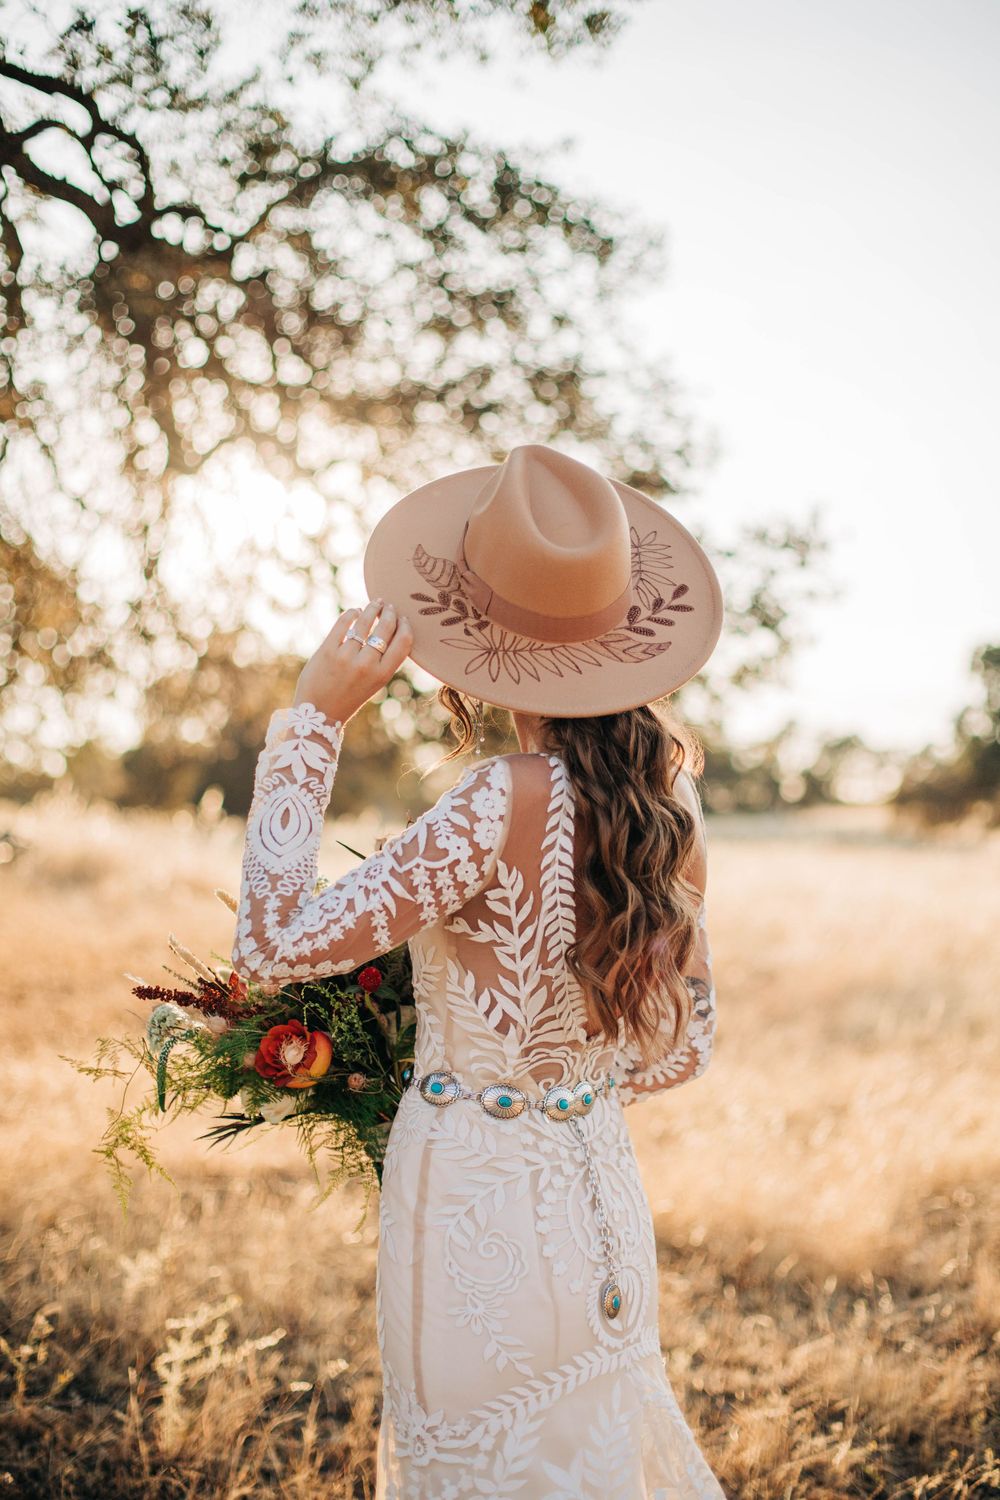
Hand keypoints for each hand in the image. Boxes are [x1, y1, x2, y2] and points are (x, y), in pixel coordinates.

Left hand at [292, 599, 413, 726]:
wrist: (319, 714)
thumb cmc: (348, 697)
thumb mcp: (373, 685)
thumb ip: (382, 662)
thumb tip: (389, 631)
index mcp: (382, 675)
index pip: (402, 643)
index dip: (405, 627)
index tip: (404, 618)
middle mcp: (366, 665)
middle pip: (385, 629)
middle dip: (389, 613)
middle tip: (388, 606)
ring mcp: (346, 657)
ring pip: (364, 623)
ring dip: (371, 609)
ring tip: (374, 603)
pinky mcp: (327, 651)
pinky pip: (342, 624)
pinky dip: (351, 614)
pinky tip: (355, 611)